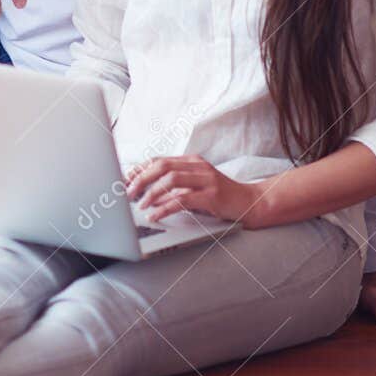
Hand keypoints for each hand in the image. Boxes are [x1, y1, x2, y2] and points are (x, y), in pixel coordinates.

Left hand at [124, 155, 262, 226]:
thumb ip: (177, 184)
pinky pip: (182, 199)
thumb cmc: (221, 196)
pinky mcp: (212, 195)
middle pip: (162, 166)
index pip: (160, 160)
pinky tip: (156, 215)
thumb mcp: (197, 185)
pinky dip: (165, 208)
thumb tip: (147, 189)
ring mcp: (206, 179)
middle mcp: (198, 166)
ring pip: (171, 180)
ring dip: (152, 193)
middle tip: (129, 192)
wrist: (250, 202)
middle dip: (142, 179)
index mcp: (192, 161)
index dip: (140, 169)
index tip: (125, 180)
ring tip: (141, 205)